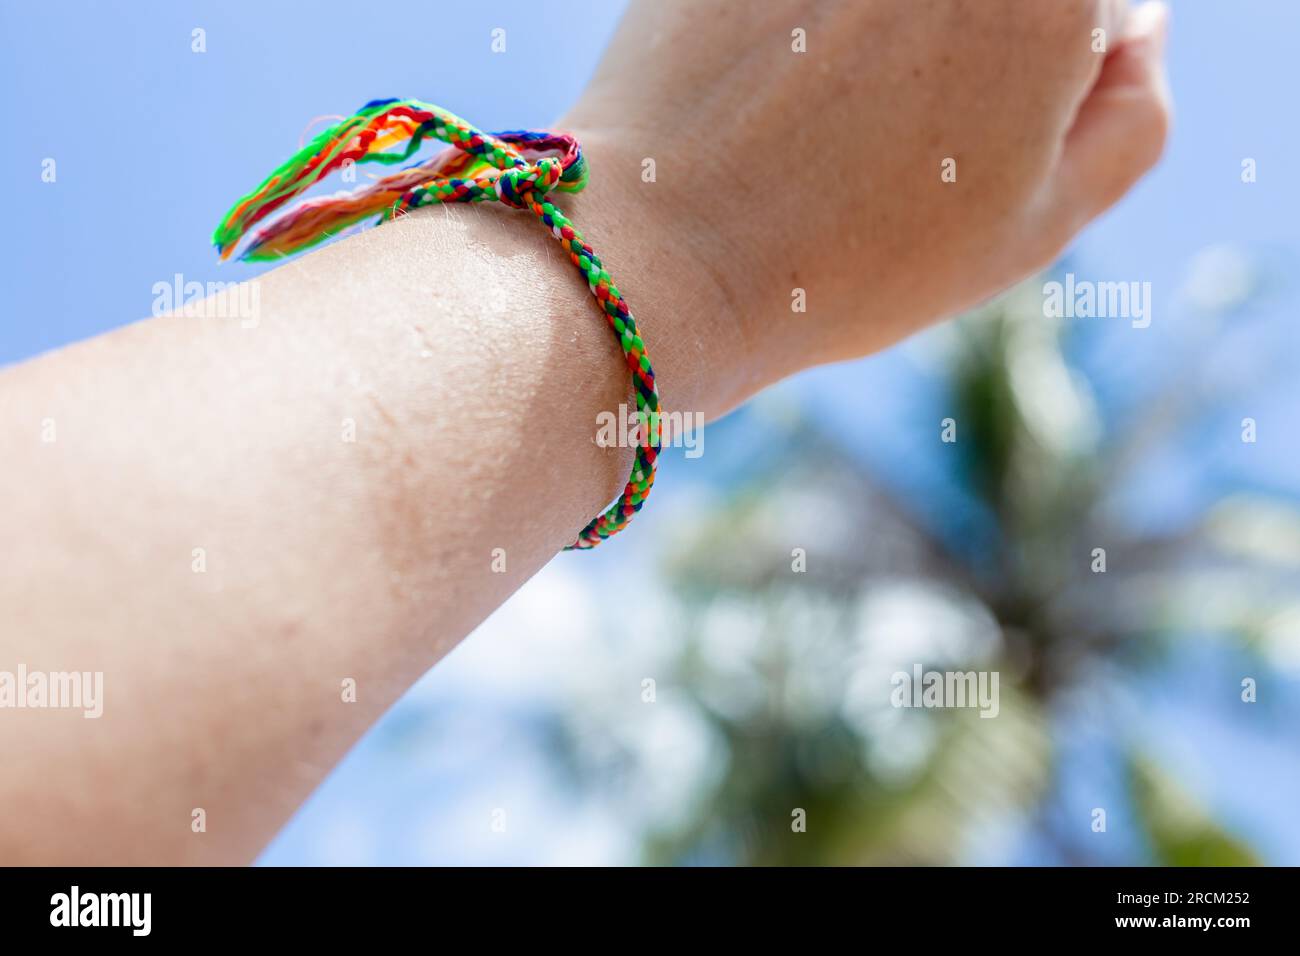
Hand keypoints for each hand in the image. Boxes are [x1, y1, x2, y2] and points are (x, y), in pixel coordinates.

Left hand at [563, 0, 1170, 404]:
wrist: (669, 255)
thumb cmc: (854, 259)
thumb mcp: (1040, 225)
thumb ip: (1132, 113)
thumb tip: (1136, 29)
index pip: (1096, 3)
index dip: (1048, 70)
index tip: (981, 128)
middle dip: (970, 44)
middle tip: (897, 126)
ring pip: (894, 6)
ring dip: (880, 38)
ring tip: (823, 111)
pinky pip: (808, 1)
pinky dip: (804, 31)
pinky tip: (771, 83)